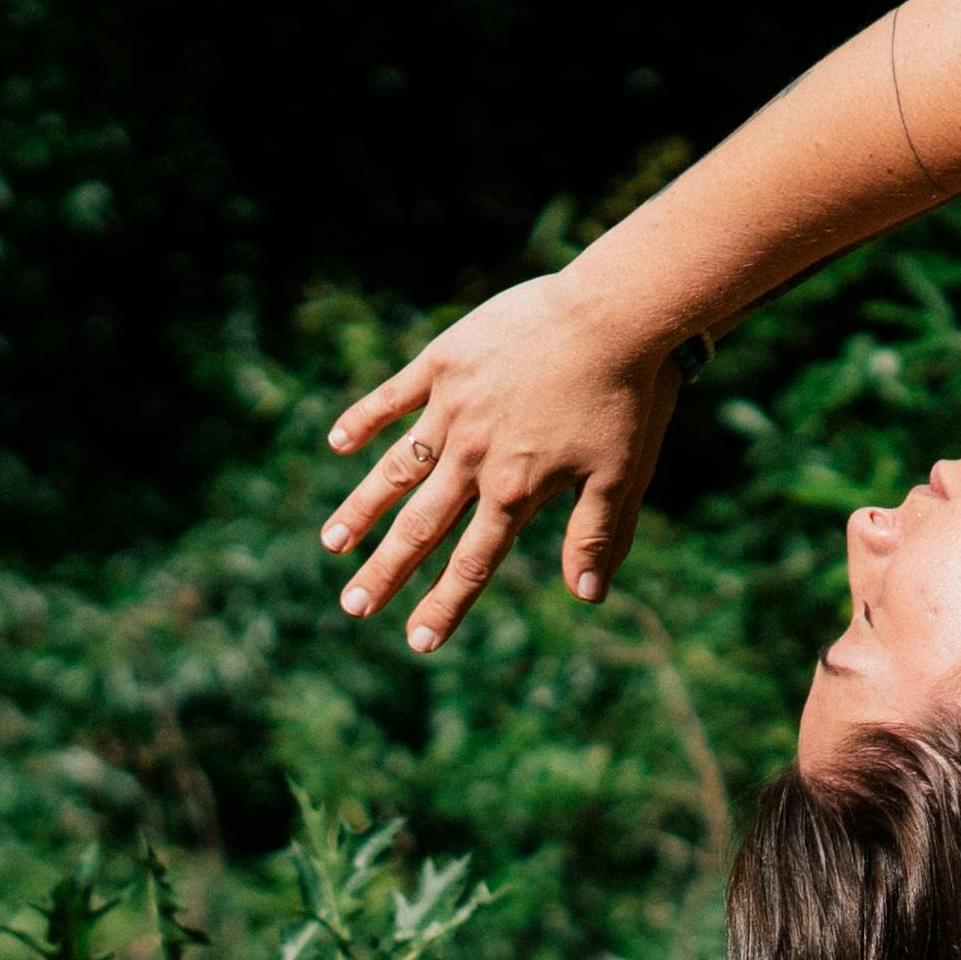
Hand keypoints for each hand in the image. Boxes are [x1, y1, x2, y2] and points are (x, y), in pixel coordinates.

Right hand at [322, 272, 687, 650]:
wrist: (612, 316)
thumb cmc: (627, 399)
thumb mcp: (623, 476)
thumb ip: (597, 534)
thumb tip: (587, 596)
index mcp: (517, 490)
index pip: (473, 562)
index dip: (444, 605)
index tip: (417, 643)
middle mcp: (474, 457)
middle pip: (422, 526)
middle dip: (387, 571)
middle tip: (352, 606)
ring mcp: (452, 408)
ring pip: (396, 469)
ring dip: (362, 508)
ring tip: (333, 544)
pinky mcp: (443, 362)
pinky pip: (392, 397)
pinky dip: (363, 420)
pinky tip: (337, 444)